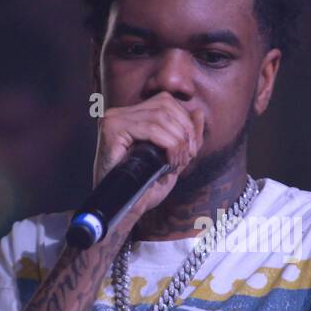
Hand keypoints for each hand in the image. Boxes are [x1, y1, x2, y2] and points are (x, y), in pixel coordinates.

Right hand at [93, 92, 205, 219]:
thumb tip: (199, 112)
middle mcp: (120, 113)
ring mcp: (114, 118)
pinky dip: (168, 145)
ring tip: (177, 163)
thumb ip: (186, 135)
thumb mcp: (173, 158)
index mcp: (132, 116)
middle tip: (187, 157)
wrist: (125, 208)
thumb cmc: (145, 187)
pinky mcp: (112, 128)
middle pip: (165, 104)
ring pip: (160, 116)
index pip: (166, 102)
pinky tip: (169, 163)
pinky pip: (150, 128)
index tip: (192, 149)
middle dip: (184, 131)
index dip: (185, 121)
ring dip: (177, 141)